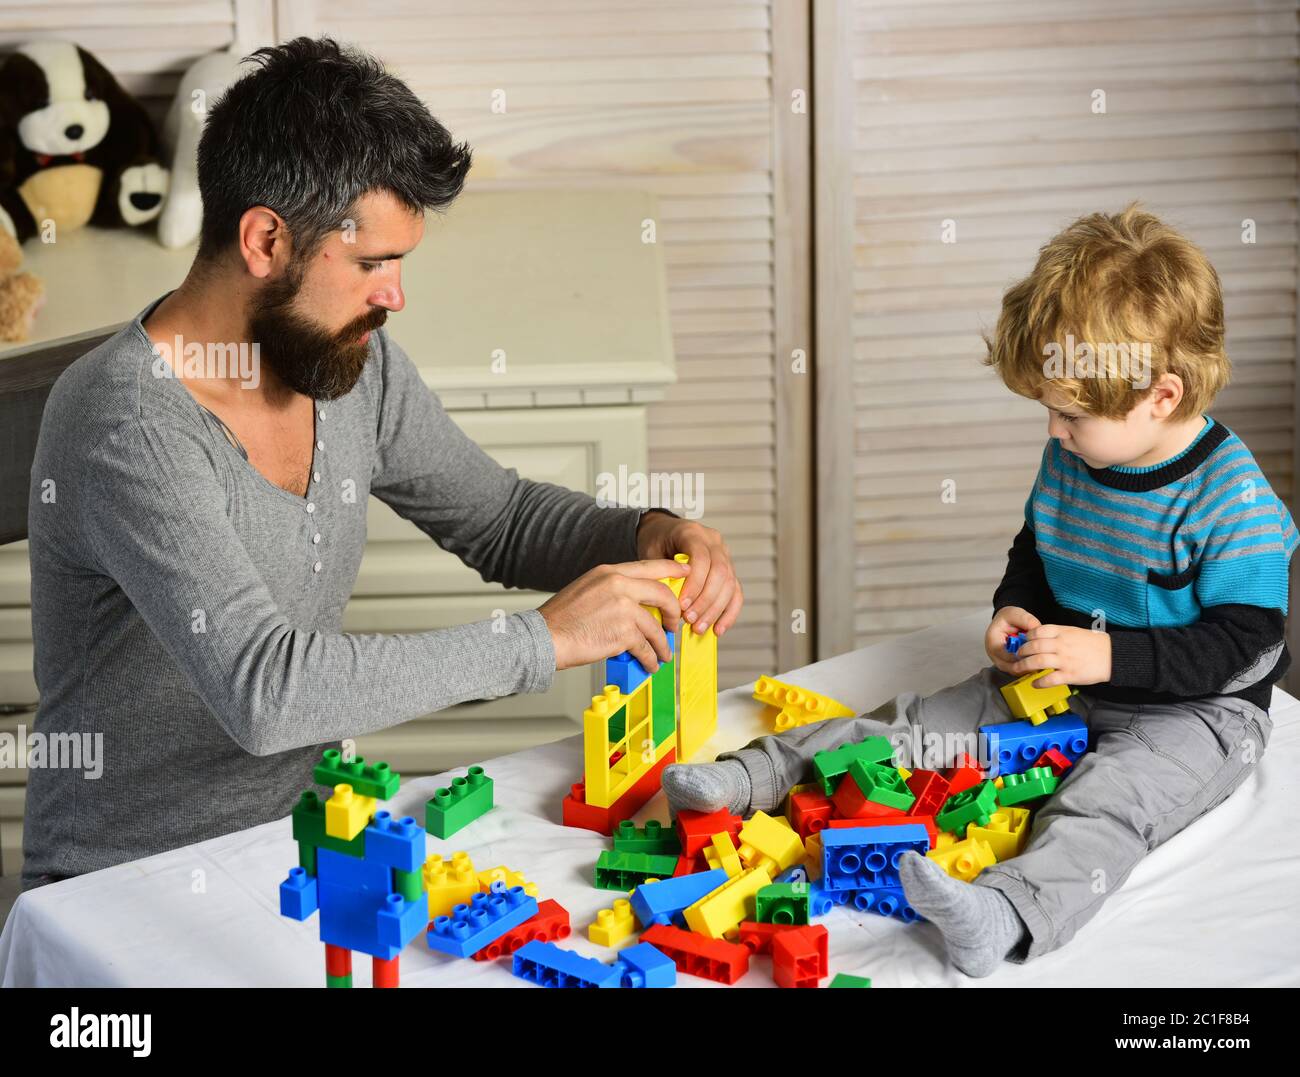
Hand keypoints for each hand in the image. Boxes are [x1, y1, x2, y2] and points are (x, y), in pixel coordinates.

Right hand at [538, 559, 687, 671]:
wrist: (544, 638)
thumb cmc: (561, 619)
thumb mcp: (587, 589)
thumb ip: (612, 590)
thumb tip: (635, 604)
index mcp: (609, 572)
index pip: (650, 566)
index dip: (672, 568)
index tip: (687, 571)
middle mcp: (618, 585)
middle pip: (662, 594)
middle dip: (673, 613)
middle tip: (674, 625)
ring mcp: (622, 608)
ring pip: (656, 627)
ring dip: (663, 645)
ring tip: (663, 654)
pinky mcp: (623, 632)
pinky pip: (647, 647)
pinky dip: (651, 658)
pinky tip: (649, 664)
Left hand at [636, 513, 742, 636]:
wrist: (663, 532)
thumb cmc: (656, 542)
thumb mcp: (650, 552)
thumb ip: (662, 573)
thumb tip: (671, 602)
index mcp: (693, 532)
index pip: (702, 558)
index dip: (694, 584)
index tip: (682, 605)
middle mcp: (714, 542)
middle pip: (720, 573)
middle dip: (705, 601)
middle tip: (690, 620)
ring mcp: (724, 555)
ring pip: (730, 584)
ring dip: (716, 610)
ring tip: (699, 628)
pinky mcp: (729, 570)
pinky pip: (735, 592)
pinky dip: (729, 613)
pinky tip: (719, 628)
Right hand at [987, 606, 1041, 671]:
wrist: (1004, 622)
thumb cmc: (1008, 619)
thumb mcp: (1016, 613)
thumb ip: (1026, 620)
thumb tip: (1038, 630)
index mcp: (992, 641)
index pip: (1007, 655)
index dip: (1023, 655)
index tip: (1036, 651)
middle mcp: (993, 654)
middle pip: (1010, 667)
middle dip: (1026, 664)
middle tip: (1041, 659)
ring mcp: (999, 661)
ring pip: (1015, 671)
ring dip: (1027, 667)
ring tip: (1040, 660)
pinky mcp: (1006, 665)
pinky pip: (1017, 671)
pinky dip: (1027, 668)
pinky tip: (1036, 661)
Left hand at [1004, 624, 1111, 686]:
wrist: (1112, 656)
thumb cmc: (1093, 644)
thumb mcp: (1074, 631)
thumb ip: (1057, 634)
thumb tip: (1039, 637)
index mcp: (1062, 633)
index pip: (1037, 631)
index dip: (1027, 637)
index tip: (1023, 642)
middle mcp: (1061, 646)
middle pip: (1033, 647)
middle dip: (1021, 652)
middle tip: (1017, 656)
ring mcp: (1065, 661)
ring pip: (1037, 662)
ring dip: (1024, 666)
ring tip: (1019, 670)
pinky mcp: (1070, 675)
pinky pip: (1049, 679)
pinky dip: (1039, 682)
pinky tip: (1035, 683)